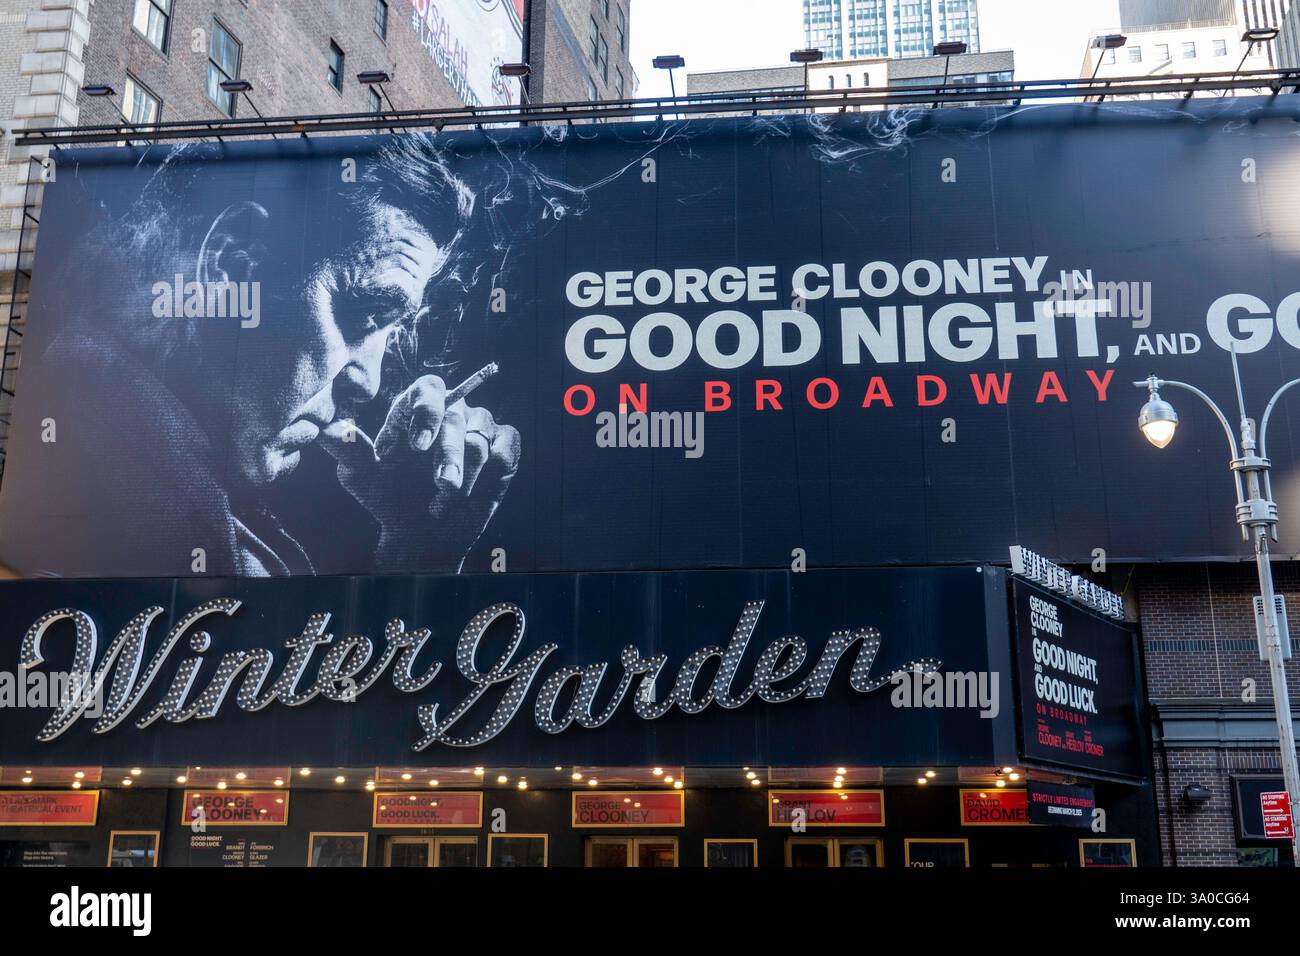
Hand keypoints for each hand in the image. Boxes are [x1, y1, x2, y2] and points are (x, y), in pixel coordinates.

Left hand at [317, 374, 520, 571]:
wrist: (421, 534)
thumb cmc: (389, 497)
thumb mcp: (361, 476)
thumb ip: (348, 449)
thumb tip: (326, 430)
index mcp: (416, 407)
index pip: (429, 390)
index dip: (426, 413)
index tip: (416, 446)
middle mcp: (451, 411)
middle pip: (457, 418)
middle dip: (448, 456)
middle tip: (440, 484)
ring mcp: (480, 427)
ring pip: (480, 441)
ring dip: (462, 479)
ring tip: (442, 502)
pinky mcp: (504, 447)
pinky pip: (504, 451)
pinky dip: (489, 476)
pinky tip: (472, 493)